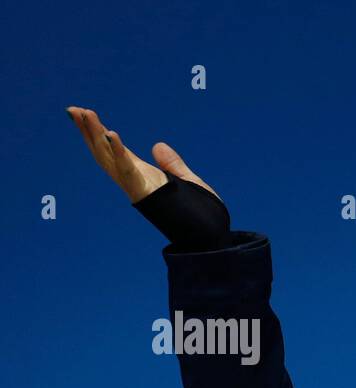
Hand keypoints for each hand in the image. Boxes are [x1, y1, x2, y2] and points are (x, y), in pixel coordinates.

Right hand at [66, 106, 220, 203]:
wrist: (208, 235)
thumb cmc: (199, 212)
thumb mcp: (186, 180)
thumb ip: (172, 163)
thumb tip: (157, 146)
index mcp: (141, 174)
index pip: (114, 150)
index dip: (99, 133)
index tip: (84, 114)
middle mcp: (134, 180)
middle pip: (104, 152)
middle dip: (88, 132)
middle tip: (73, 109)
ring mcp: (137, 186)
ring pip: (109, 159)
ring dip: (96, 136)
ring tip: (86, 114)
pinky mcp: (144, 192)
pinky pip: (128, 171)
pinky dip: (119, 152)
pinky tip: (112, 134)